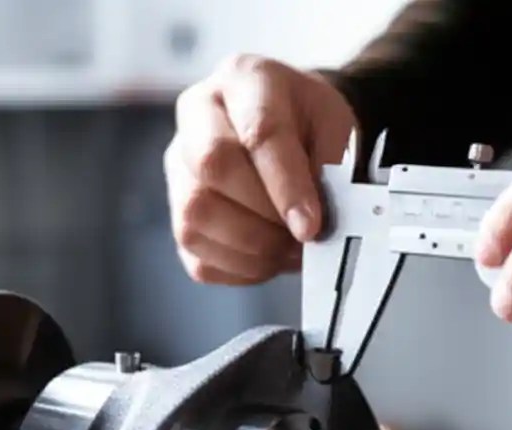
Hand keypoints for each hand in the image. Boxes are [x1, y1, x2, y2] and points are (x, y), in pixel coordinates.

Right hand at [164, 55, 356, 283]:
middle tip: (304, 236)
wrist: (290, 127)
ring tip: (290, 249)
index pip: (258, 132)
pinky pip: (198, 257)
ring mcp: (178, 166)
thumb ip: (329, 168)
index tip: (311, 226)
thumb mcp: (335, 126)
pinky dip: (241, 269)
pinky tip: (268, 257)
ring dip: (253, 248)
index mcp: (243, 80)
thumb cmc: (309, 124)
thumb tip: (314, 224)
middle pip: (212, 168)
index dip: (286, 186)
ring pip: (195, 218)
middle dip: (265, 215)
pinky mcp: (176, 213)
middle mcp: (197, 116)